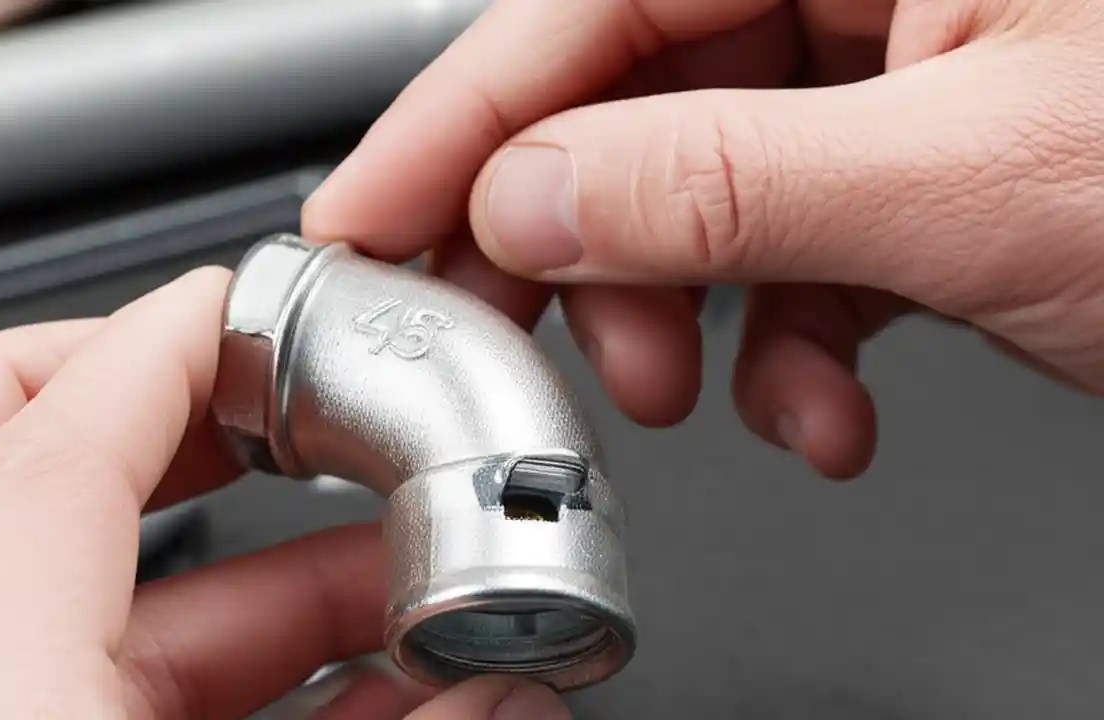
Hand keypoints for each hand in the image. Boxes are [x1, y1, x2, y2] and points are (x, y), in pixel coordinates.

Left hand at [0, 269, 567, 719]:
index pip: (32, 468)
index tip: (243, 309)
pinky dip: (216, 682)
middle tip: (276, 412)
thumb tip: (506, 692)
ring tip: (380, 585)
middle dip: (138, 423)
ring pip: (32, 608)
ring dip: (224, 584)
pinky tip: (355, 693)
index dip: (152, 355)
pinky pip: (71, 703)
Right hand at [304, 0, 1103, 478]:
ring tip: (683, 395)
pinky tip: (821, 404)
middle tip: (510, 338)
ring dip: (682, 313)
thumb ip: (716, 183)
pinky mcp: (929, 157)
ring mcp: (898, 64)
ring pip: (705, 184)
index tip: (366, 216)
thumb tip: (527, 198)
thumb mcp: (969, 184)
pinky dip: (787, 339)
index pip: (583, 4)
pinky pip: (799, 240)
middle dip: (569, 242)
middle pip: (628, 96)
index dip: (456, 122)